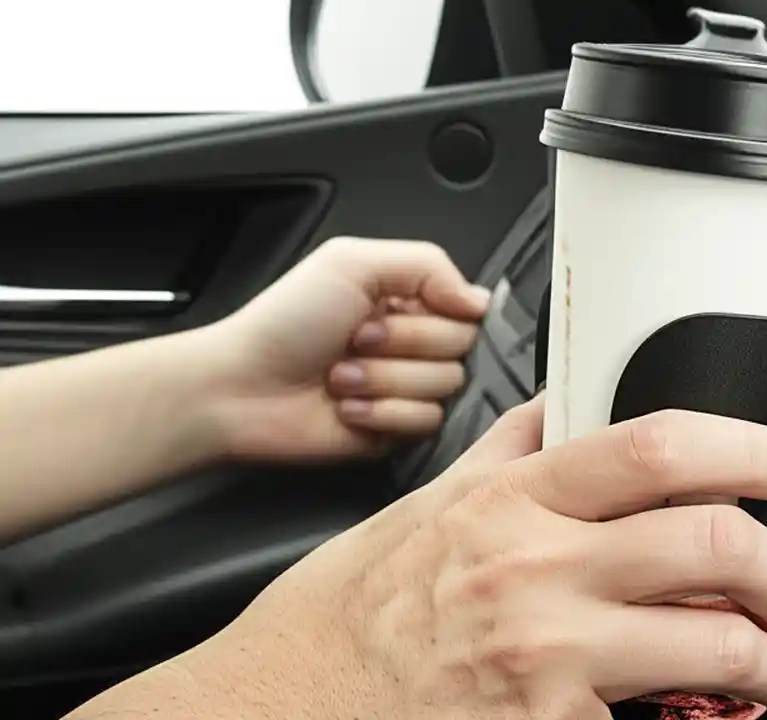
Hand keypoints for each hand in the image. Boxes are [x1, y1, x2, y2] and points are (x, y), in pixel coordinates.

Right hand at [145, 400, 766, 718]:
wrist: (282, 708)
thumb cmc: (348, 615)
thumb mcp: (424, 507)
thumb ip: (504, 453)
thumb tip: (560, 410)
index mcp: (513, 502)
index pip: (660, 447)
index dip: (750, 448)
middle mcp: (539, 571)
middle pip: (711, 543)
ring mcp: (548, 657)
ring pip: (712, 643)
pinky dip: (696, 719)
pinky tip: (699, 719)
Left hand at [207, 236, 489, 460]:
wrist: (241, 388)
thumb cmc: (282, 324)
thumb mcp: (351, 262)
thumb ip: (428, 264)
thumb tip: (480, 299)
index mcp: (407, 298)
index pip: (467, 306)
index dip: (437, 312)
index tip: (393, 308)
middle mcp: (412, 342)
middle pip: (462, 348)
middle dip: (403, 344)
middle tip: (356, 339)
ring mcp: (406, 387)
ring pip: (445, 388)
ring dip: (385, 379)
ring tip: (341, 374)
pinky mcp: (397, 430)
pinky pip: (425, 424)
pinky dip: (381, 412)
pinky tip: (347, 406)